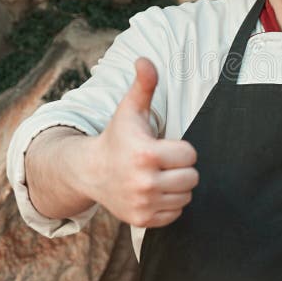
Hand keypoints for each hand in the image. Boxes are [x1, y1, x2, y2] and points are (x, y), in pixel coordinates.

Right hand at [86, 57, 198, 227]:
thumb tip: (145, 60)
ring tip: (158, 176)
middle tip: (164, 163)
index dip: (181, 149)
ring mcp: (143, 204)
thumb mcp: (129, 109)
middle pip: (192, 178)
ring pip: (186, 197)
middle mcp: (144, 182)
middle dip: (182, 168)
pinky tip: (154, 191)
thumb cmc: (117, 137)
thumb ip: (143, 84)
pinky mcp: (142, 221)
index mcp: (145, 154)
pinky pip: (176, 214)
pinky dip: (169, 204)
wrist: (90, 172)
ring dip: (177, 186)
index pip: (190, 155)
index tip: (164, 146)